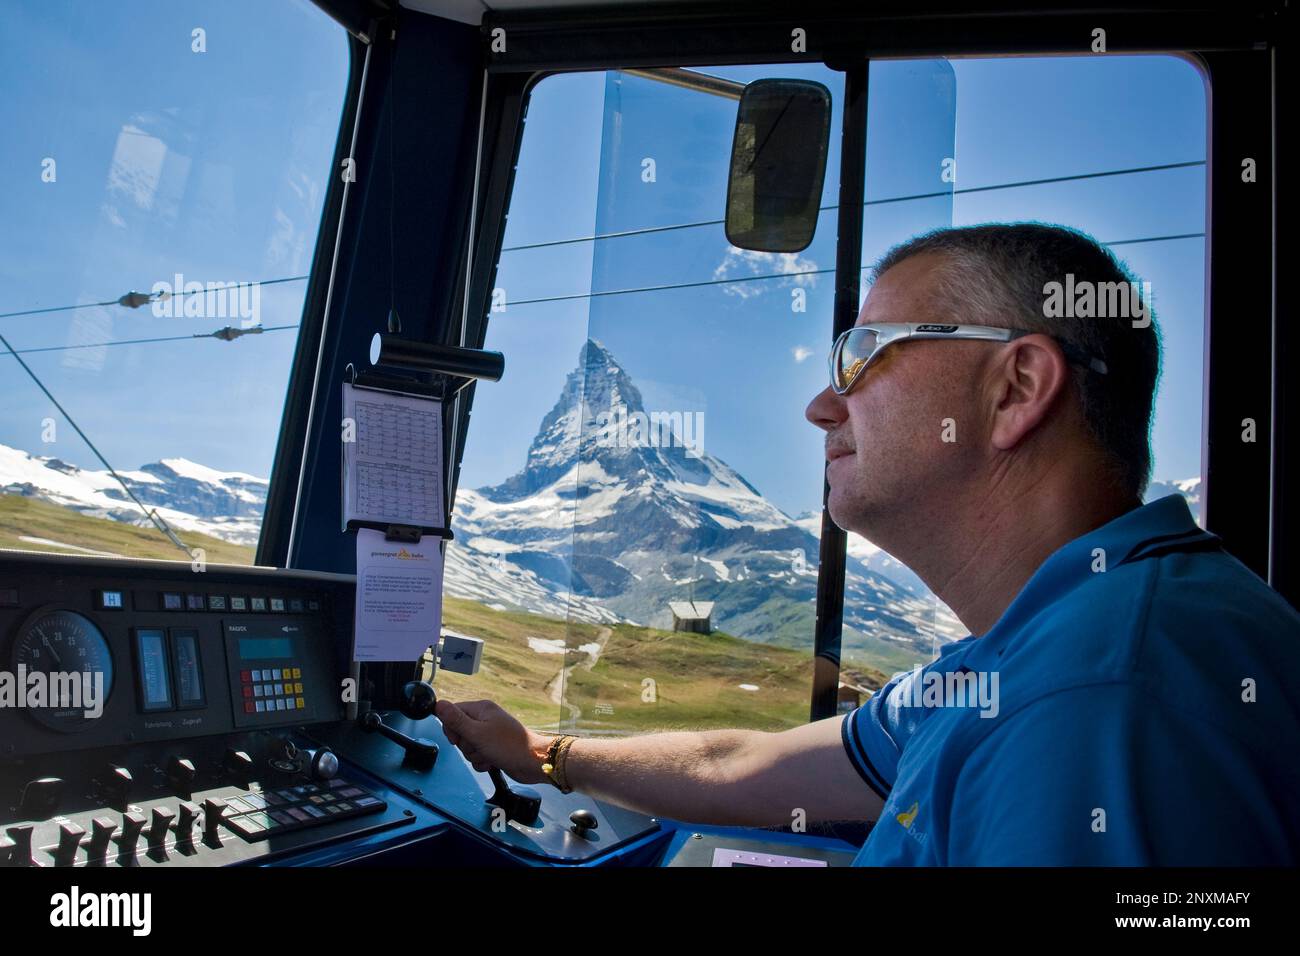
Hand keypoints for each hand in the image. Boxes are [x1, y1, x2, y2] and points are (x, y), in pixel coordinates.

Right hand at [434, 698, 549, 784]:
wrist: (533, 763)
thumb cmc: (509, 746)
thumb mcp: (477, 733)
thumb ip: (456, 720)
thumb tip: (439, 704)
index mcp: (481, 709)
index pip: (453, 713)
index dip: (451, 728)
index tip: (458, 739)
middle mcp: (485, 719)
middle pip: (459, 732)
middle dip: (466, 745)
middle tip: (479, 746)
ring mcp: (490, 734)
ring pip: (468, 746)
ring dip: (475, 755)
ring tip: (489, 755)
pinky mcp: (493, 748)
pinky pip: (477, 756)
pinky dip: (482, 762)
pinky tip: (492, 763)